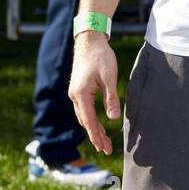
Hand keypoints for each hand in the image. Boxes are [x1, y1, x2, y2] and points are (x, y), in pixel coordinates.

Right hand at [68, 33, 120, 154]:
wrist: (90, 40)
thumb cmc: (101, 57)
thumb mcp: (109, 77)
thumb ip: (111, 99)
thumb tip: (113, 118)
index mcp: (81, 94)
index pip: (89, 121)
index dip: (97, 136)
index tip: (104, 148)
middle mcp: (75, 95)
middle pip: (85, 122)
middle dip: (96, 136)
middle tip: (106, 149)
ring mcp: (75, 92)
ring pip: (84, 116)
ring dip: (93, 129)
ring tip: (104, 141)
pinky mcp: (78, 89)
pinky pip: (84, 109)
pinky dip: (91, 119)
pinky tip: (97, 124)